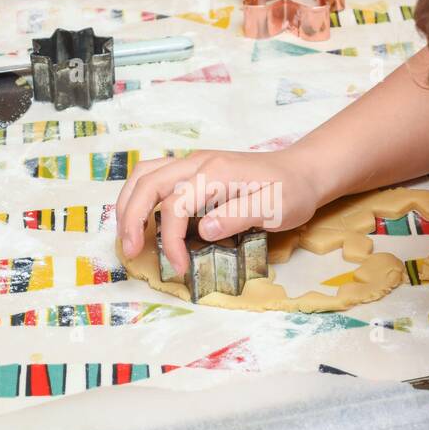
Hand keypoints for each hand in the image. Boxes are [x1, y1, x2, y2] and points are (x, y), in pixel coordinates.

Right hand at [115, 148, 323, 275]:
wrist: (302, 171)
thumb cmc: (292, 191)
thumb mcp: (275, 208)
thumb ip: (238, 217)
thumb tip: (203, 231)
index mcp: (216, 173)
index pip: (175, 206)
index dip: (170, 241)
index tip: (179, 267)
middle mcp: (198, 162)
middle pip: (147, 183)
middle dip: (131, 218)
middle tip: (129, 252)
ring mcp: (193, 162)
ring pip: (144, 174)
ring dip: (128, 204)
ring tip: (126, 235)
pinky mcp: (193, 169)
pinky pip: (154, 175)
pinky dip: (139, 196)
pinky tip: (140, 218)